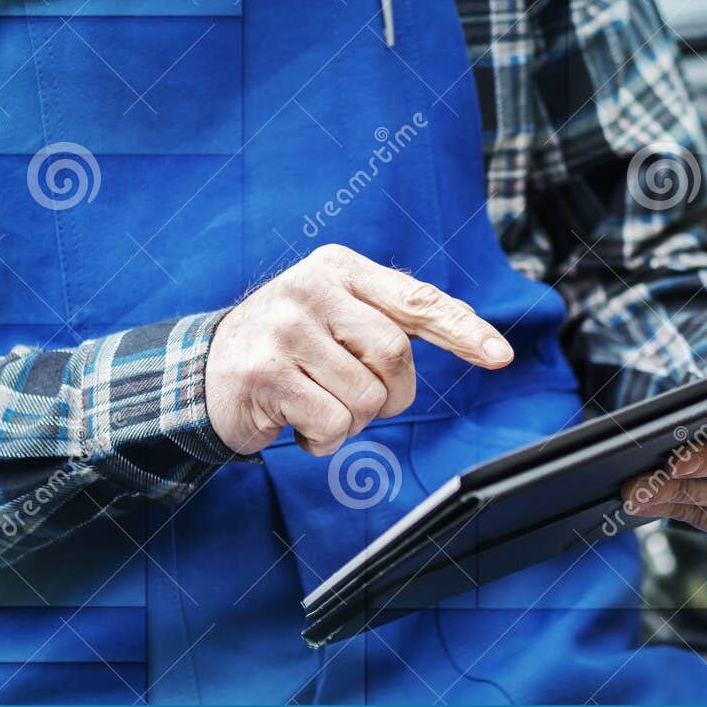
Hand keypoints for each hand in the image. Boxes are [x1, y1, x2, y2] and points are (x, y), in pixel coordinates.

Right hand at [205, 244, 513, 455]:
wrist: (204, 373)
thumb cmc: (289, 348)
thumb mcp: (336, 315)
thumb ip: (390, 318)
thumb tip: (475, 333)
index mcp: (339, 267)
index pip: (416, 300)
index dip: (463, 330)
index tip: (501, 356)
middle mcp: (311, 288)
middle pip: (396, 356)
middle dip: (392, 395)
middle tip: (362, 400)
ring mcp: (285, 328)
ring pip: (367, 397)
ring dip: (352, 421)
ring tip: (318, 406)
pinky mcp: (265, 371)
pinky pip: (332, 422)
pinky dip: (325, 440)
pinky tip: (298, 425)